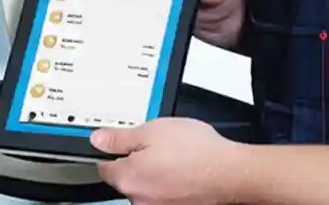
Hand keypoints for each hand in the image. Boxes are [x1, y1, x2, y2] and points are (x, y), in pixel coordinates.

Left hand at [91, 118, 244, 204]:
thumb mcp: (151, 130)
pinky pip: (165, 194)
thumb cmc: (195, 152)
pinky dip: (171, 184)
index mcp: (127, 178)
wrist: (230, 172)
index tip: (122, 144)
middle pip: (127, 178)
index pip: (104, 167)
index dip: (113, 151)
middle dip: (138, 162)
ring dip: (156, 174)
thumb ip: (119, 138)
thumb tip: (98, 140)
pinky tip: (185, 170)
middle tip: (158, 145)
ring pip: (147, 187)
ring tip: (176, 157)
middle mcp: (138, 200)